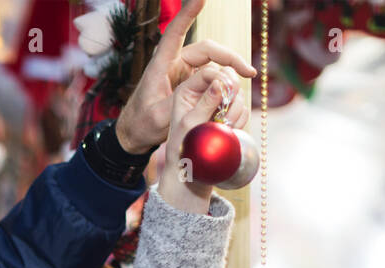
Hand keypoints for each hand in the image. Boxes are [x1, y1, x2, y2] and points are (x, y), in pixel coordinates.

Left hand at [115, 0, 255, 153]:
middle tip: (248, 72)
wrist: (136, 134)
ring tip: (246, 77)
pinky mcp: (191, 80)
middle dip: (229, 56)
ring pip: (213, 60)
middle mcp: (175, 62)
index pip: (175, 33)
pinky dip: (225, 77)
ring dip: (230, 67)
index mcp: (161, 64)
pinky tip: (236, 87)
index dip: (187, 15)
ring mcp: (184, 70)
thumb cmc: (142, 124)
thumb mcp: (159, 117)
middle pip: (207, 49)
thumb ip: (180, 103)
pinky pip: (212, 72)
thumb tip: (207, 92)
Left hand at [157, 64, 249, 213]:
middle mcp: (197, 88)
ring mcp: (209, 99)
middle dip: (234, 84)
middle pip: (225, 69)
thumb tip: (221, 83)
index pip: (210, 60)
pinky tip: (231, 129)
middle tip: (235, 102)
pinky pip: (235, 104)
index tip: (247, 72)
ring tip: (228, 124)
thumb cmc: (177, 148)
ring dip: (236, 105)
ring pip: (233, 88)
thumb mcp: (186, 125)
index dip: (229, 60)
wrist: (180, 169)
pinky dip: (238, 115)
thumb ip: (203, 104)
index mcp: (184, 84)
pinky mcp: (218, 110)